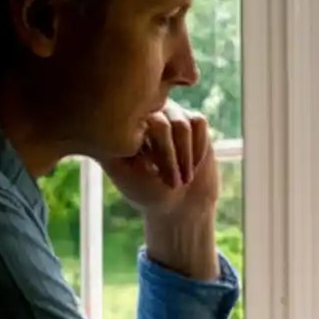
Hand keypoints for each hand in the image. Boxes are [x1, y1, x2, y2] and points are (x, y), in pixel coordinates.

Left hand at [101, 101, 219, 220]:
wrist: (183, 203)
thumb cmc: (150, 193)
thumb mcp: (128, 176)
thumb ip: (124, 148)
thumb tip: (130, 121)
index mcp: (121, 130)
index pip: (134, 128)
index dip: (149, 156)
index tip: (153, 179)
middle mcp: (142, 117)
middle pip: (161, 124)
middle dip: (170, 157)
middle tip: (174, 183)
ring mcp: (166, 115)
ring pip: (182, 124)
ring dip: (185, 156)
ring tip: (184, 179)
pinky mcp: (190, 119)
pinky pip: (198, 122)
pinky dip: (198, 148)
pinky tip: (193, 165)